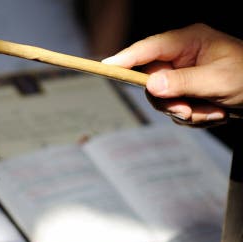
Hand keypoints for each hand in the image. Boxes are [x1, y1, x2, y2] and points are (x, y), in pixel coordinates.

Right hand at [102, 23, 242, 126]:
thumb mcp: (217, 81)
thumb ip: (182, 83)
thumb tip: (151, 85)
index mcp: (189, 41)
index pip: (149, 48)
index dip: (126, 58)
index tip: (106, 68)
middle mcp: (183, 55)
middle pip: (152, 81)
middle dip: (170, 102)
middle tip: (187, 111)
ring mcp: (185, 74)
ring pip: (164, 100)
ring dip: (187, 113)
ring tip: (213, 112)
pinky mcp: (189, 91)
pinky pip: (176, 110)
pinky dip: (195, 118)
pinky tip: (217, 113)